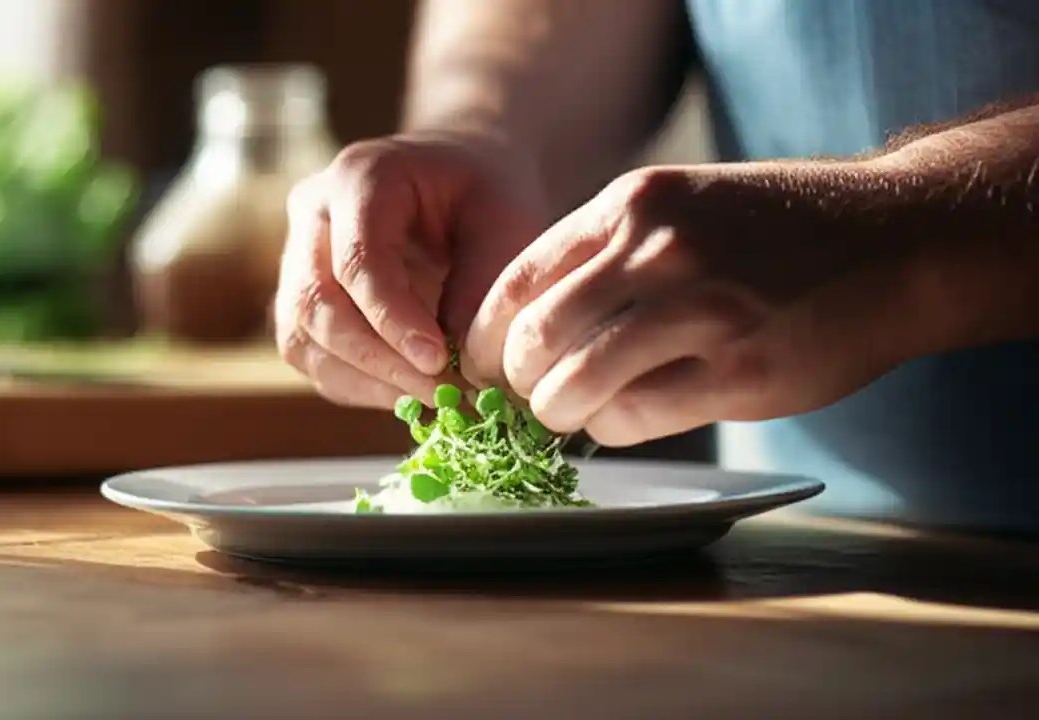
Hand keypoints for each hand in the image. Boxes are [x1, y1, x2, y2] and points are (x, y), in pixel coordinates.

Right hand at [275, 132, 548, 407]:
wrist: (470, 178)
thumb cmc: (493, 193)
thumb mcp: (508, 222)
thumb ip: (484, 285)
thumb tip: (459, 362)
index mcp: (361, 176)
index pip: (357, 260)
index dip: (392, 319)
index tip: (439, 362)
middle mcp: (314, 212)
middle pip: (315, 301)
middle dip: (377, 359)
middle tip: (439, 391)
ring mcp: (299, 256)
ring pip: (301, 336)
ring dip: (364, 378)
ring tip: (431, 396)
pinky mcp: (303, 298)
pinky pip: (309, 355)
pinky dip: (356, 385)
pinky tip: (408, 391)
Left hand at [464, 163, 940, 445]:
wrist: (895, 240)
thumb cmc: (777, 230)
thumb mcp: (682, 205)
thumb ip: (606, 253)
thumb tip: (525, 326)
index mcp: (632, 205)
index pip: (515, 281)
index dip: (484, 337)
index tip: (483, 366)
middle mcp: (658, 251)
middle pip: (534, 339)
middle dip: (516, 383)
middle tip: (526, 399)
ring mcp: (701, 312)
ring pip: (575, 386)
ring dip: (559, 413)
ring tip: (571, 413)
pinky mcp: (739, 374)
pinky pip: (633, 418)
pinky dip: (612, 428)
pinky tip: (626, 416)